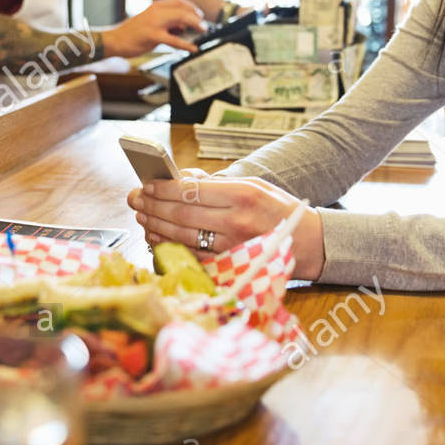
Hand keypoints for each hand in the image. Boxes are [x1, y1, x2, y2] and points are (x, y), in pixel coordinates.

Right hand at [103, 0, 205, 56]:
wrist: (114, 40)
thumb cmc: (131, 33)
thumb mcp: (149, 21)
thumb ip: (165, 22)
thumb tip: (183, 27)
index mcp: (155, 6)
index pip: (178, 0)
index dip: (192, 7)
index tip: (199, 15)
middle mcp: (155, 11)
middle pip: (183, 9)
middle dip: (197, 17)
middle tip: (204, 26)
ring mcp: (154, 23)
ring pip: (181, 19)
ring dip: (195, 25)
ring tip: (202, 32)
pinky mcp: (153, 36)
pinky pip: (174, 40)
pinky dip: (186, 44)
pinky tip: (193, 48)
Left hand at [126, 167, 325, 280]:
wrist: (308, 243)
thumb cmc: (279, 209)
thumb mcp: (254, 185)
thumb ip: (218, 183)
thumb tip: (183, 179)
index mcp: (243, 196)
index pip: (192, 191)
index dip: (164, 188)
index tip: (148, 184)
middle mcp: (235, 222)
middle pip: (181, 214)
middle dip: (152, 205)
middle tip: (135, 199)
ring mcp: (231, 247)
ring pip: (182, 236)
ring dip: (155, 226)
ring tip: (141, 216)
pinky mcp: (229, 265)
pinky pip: (190, 256)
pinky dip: (169, 247)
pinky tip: (156, 238)